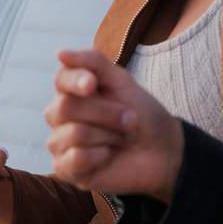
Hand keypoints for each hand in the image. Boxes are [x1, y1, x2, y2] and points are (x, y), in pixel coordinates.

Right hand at [45, 49, 183, 202]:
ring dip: (109, 136)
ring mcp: (61, 143)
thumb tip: (59, 54)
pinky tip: (108, 156)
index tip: (94, 85)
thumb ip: (93, 62)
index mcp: (72, 91)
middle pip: (66, 107)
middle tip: (129, 119)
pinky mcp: (66, 169)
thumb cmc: (142, 114)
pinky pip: (76, 159)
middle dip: (106, 113)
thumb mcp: (121, 81)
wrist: (163, 150)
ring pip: (75, 133)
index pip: (61, 79)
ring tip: (121, 139)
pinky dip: (100, 156)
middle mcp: (60, 116)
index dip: (77, 81)